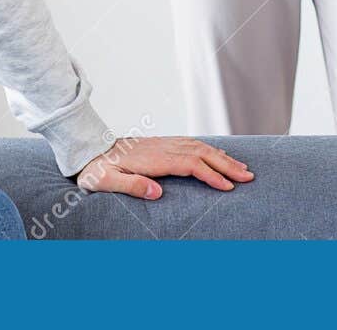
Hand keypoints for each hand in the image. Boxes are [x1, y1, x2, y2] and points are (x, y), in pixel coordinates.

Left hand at [76, 136, 254, 200]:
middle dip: (227, 164)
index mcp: (153, 159)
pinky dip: (210, 149)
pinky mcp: (162, 144)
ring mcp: (163, 144)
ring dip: (222, 156)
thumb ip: (130, 186)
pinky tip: (218, 154)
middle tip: (249, 176)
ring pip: (200, 147)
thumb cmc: (95, 169)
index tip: (228, 186)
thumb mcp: (105, 181)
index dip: (211, 175)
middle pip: (202, 153)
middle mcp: (163, 148)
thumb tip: (157, 192)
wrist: (88, 148)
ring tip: (242, 168)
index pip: (191, 164)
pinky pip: (192, 144)